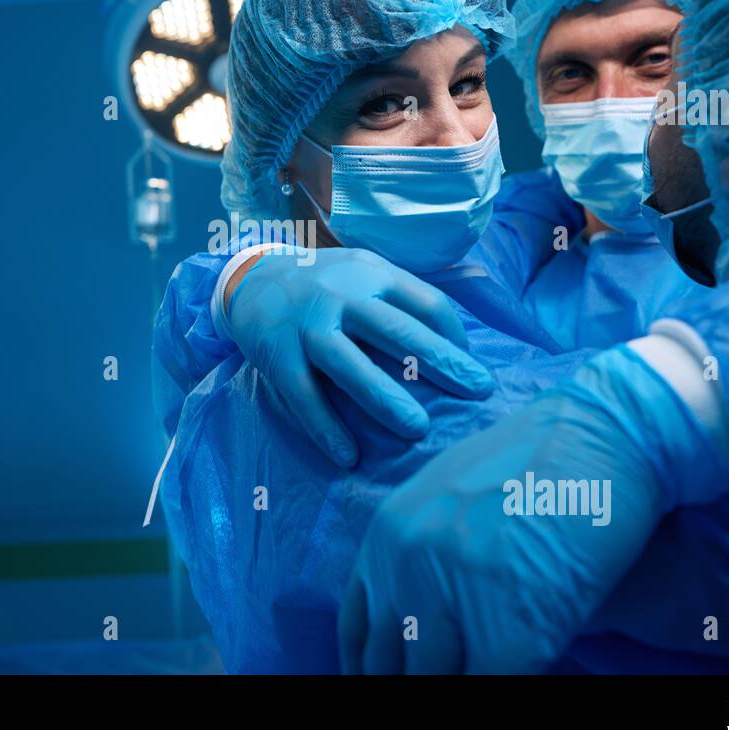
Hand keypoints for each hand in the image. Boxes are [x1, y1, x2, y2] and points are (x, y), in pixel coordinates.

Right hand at [227, 247, 494, 467]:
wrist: (250, 278)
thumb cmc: (324, 286)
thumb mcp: (365, 273)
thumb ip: (403, 299)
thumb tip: (460, 343)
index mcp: (372, 273)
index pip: (427, 303)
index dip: (455, 337)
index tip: (472, 369)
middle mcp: (342, 294)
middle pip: (396, 331)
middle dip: (442, 362)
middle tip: (479, 391)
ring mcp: (307, 324)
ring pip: (349, 363)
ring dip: (384, 398)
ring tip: (418, 429)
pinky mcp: (277, 353)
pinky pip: (303, 394)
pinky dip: (325, 426)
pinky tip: (348, 456)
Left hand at [338, 346, 728, 672]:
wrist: (602, 435)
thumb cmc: (536, 462)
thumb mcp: (446, 497)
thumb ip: (416, 558)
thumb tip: (411, 627)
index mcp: (386, 539)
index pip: (359, 633)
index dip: (371, 668)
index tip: (394, 678)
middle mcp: (407, 569)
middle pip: (392, 667)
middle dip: (415, 681)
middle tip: (450, 672)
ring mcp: (457, 600)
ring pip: (436, 682)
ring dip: (459, 680)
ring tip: (483, 667)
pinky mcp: (514, 632)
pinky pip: (490, 684)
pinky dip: (503, 682)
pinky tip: (523, 667)